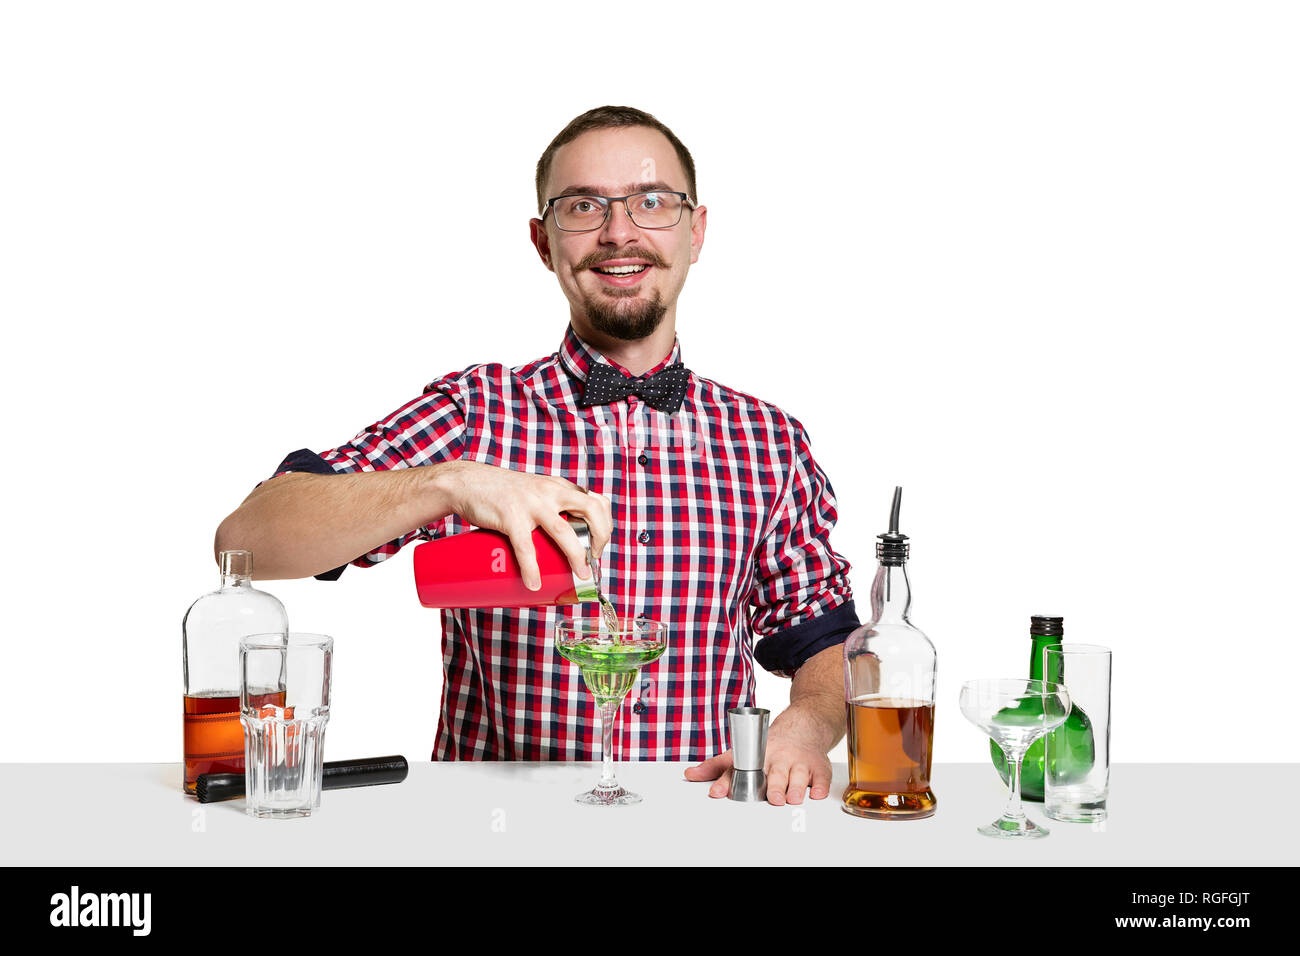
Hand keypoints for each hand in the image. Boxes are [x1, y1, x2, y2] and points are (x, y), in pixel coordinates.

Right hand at [439, 460, 612, 589]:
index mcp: (560, 487)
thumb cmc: (504, 493)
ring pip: (563, 531)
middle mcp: (551, 492)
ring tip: (579, 574)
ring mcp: (531, 504)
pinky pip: (525, 546)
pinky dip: (531, 568)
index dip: (605, 525)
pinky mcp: (511, 517)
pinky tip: (533, 583)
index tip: (599, 547)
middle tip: (594, 560)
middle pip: (591, 510)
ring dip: (576, 556)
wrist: (469, 482)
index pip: (597, 501)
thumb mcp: (536, 491)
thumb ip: (551, 508)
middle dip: (601, 537)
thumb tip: (565, 542)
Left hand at [683, 726, 832, 804]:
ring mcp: (799, 763)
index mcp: (758, 755)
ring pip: (798, 776)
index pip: (740, 768)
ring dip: (795, 788)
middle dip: (774, 786)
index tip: (717, 793)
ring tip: (791, 798)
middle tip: (772, 798)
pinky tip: (816, 793)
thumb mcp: (743, 751)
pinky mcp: (818, 768)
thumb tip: (690, 774)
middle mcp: (780, 758)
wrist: (804, 727)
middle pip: (775, 774)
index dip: (728, 781)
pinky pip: (821, 778)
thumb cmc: (771, 745)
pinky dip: (819, 786)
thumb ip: (717, 766)